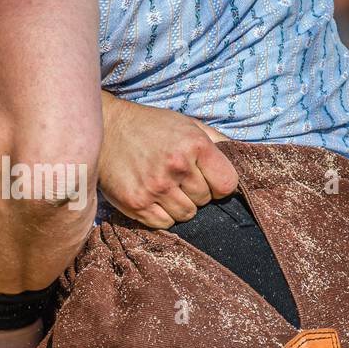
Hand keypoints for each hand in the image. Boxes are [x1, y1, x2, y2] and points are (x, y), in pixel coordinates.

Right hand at [99, 98, 238, 227]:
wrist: (105, 129)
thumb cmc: (150, 126)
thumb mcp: (187, 124)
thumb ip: (216, 141)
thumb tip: (243, 156)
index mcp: (194, 145)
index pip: (227, 184)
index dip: (219, 183)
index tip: (207, 178)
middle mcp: (176, 167)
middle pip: (205, 200)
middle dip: (195, 191)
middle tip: (177, 176)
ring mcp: (155, 188)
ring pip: (186, 214)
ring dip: (179, 204)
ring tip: (164, 185)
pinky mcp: (136, 204)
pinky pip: (164, 223)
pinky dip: (161, 214)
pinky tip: (151, 195)